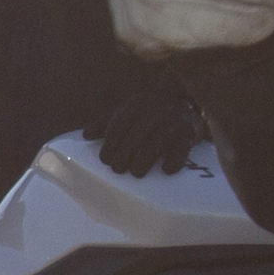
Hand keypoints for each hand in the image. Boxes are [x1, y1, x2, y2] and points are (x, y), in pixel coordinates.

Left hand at [92, 77, 211, 178]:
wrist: (184, 101)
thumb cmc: (148, 112)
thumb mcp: (127, 112)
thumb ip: (106, 124)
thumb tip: (85, 135)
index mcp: (135, 107)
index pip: (120, 123)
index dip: (112, 142)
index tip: (105, 159)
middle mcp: (154, 112)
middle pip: (138, 133)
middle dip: (126, 152)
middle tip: (118, 170)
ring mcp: (173, 121)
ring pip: (159, 140)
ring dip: (147, 157)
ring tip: (137, 173)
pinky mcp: (189, 132)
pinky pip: (183, 146)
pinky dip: (176, 158)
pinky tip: (167, 170)